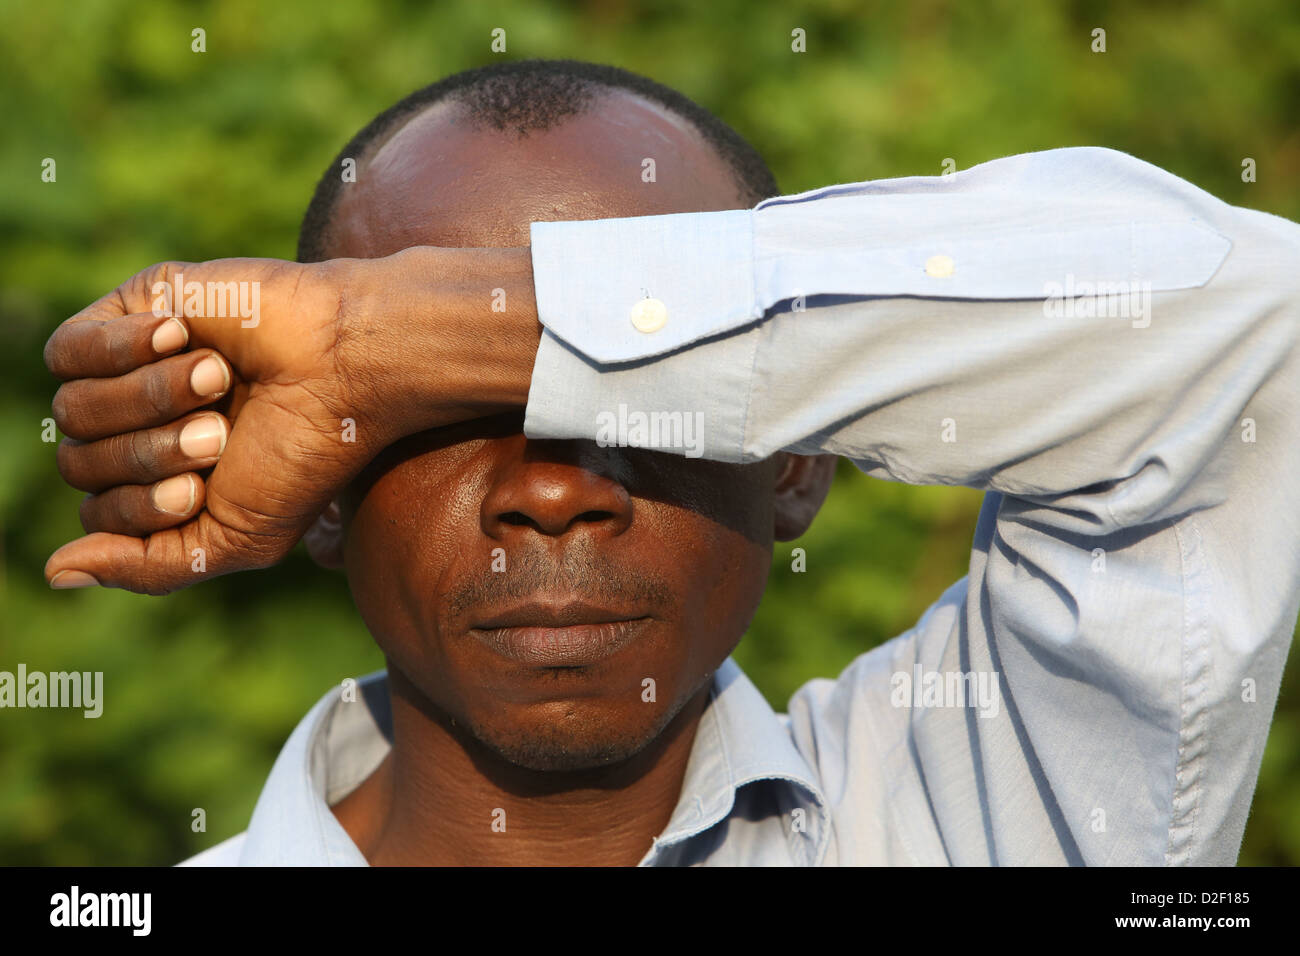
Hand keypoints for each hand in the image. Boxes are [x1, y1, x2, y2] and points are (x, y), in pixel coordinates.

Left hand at [43, 248, 538, 593]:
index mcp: (173, 480)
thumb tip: (55, 573)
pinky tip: (184, 336)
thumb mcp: (237, 538)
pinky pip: (67, 351)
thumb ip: (149, 567)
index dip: (140, 505)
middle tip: (219, 430)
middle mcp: (148, 426)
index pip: (99, 511)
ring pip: (71, 410)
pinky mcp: (133, 309)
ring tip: (215, 377)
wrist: (341, 368)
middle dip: (150, 454)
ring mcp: (136, 367)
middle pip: (77, 463)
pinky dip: (120, 351)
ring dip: (149, 399)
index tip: (203, 487)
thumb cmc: (304, 455)